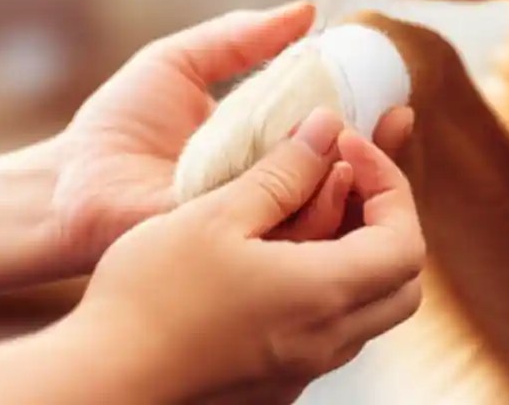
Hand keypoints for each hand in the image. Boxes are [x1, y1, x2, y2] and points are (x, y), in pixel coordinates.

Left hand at [46, 1, 415, 271]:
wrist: (66, 181)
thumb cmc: (116, 125)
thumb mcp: (180, 63)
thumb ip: (239, 39)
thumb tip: (306, 11)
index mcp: (263, 150)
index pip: (330, 140)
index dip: (368, 122)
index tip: (396, 100)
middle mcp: (266, 190)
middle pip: (341, 180)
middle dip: (380, 154)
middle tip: (396, 120)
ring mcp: (253, 226)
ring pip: (326, 212)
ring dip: (351, 176)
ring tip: (356, 140)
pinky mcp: (234, 252)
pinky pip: (288, 238)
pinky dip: (312, 207)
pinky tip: (325, 174)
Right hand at [60, 110, 426, 403]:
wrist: (101, 380)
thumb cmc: (149, 296)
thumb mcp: (215, 215)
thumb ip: (282, 171)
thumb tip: (327, 128)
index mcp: (322, 296)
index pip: (407, 240)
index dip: (389, 184)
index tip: (345, 147)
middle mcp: (326, 340)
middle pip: (402, 278)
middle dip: (386, 218)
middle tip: (344, 175)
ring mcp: (303, 368)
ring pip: (367, 306)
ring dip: (355, 250)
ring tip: (306, 205)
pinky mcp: (276, 383)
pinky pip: (328, 329)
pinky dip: (325, 284)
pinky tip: (276, 255)